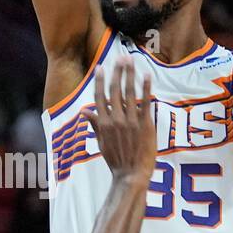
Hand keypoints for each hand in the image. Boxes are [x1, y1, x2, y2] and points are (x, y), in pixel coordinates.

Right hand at [85, 57, 155, 186]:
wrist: (131, 175)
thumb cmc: (116, 161)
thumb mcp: (101, 143)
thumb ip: (95, 125)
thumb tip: (85, 111)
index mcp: (103, 123)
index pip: (100, 96)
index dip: (100, 80)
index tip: (101, 67)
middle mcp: (116, 119)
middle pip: (115, 90)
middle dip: (117, 72)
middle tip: (120, 57)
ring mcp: (131, 121)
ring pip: (129, 92)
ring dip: (130, 74)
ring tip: (131, 61)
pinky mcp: (145, 125)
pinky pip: (145, 102)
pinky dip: (146, 88)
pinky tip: (147, 76)